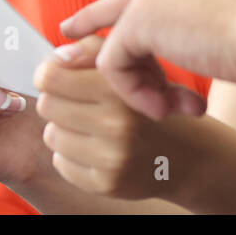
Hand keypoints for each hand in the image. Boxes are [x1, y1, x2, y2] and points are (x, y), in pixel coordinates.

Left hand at [33, 35, 188, 201]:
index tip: (58, 75)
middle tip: (78, 101)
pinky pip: (60, 163)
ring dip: (64, 128)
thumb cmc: (154, 101)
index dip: (50, 72)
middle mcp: (116, 125)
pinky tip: (95, 148)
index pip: (51, 77)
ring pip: (51, 135)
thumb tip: (55, 58)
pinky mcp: (105, 184)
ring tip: (90, 125)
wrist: (188, 153)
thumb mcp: (136, 63)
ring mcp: (110, 158)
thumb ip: (94, 50)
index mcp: (120, 90)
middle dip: (58, 100)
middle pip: (47, 105)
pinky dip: (71, 155)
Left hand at [59, 0, 235, 119]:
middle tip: (65, 42)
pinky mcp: (138, 23)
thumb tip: (193, 44)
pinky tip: (165, 107)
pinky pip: (115, 67)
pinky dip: (137, 94)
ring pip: (113, 50)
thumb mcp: (225, 29)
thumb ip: (195, 32)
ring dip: (137, 88)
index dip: (107, 15)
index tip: (80, 29)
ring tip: (168, 110)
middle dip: (88, 33)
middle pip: (110, 12)